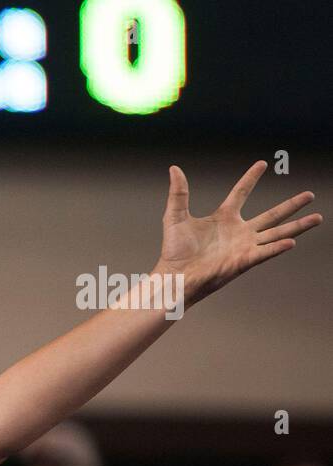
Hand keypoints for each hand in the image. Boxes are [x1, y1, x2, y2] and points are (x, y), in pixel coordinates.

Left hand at [156, 161, 320, 306]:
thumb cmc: (174, 251)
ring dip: (297, 226)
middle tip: (310, 195)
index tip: (262, 164)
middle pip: (271, 214)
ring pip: (277, 233)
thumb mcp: (175, 217)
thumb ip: (178, 193)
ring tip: (317, 217)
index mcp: (223, 218)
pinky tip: (292, 241)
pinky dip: (278, 247)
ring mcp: (243, 246)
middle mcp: (238, 231)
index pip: (241, 193)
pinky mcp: (243, 261)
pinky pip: (265, 252)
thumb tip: (174, 169)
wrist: (174, 276)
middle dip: (292, 205)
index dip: (250, 178)